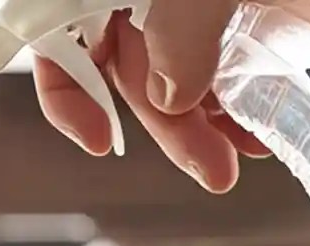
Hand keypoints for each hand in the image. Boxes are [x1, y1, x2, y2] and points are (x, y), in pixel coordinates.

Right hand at [35, 0, 309, 191]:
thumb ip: (181, 26)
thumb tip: (172, 93)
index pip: (57, 31)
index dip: (66, 87)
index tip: (99, 138)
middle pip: (124, 71)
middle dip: (164, 125)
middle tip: (208, 165)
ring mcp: (197, 13)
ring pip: (172, 85)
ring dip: (197, 131)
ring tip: (231, 162)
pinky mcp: (243, 25)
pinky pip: (218, 82)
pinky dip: (232, 116)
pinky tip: (253, 135)